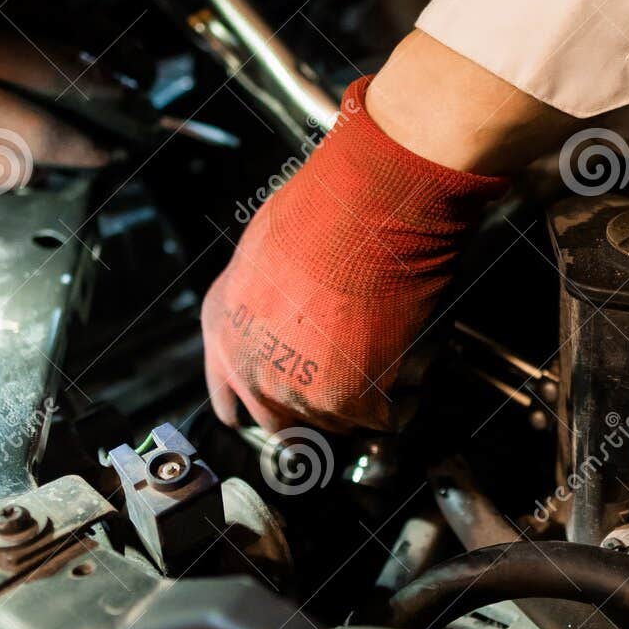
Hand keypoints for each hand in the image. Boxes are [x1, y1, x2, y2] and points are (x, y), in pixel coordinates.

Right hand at [0, 4, 110, 203]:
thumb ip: (58, 33)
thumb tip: (132, 62)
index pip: (49, 69)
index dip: (97, 88)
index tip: (130, 99)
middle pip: (37, 138)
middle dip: (85, 150)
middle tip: (112, 153)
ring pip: (9, 174)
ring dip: (35, 168)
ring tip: (38, 153)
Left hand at [202, 78, 507, 433]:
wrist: (372, 204)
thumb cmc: (326, 208)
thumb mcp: (264, 251)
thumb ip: (264, 301)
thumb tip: (283, 311)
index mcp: (222, 329)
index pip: (229, 402)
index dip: (264, 403)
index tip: (285, 406)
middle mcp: (251, 369)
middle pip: (282, 424)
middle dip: (317, 409)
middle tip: (352, 379)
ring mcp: (299, 391)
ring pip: (337, 423)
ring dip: (364, 399)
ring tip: (385, 348)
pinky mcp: (351, 402)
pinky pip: (384, 419)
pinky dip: (402, 397)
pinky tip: (406, 355)